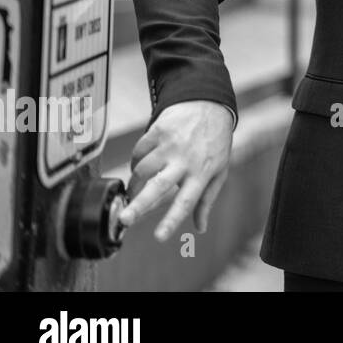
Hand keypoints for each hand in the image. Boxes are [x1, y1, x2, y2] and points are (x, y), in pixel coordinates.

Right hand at [117, 100, 233, 240]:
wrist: (209, 105)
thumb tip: (200, 228)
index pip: (186, 202)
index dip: (171, 221)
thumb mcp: (219, 170)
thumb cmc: (215, 143)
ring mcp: (171, 145)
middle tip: (123, 219)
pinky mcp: (158, 130)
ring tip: (136, 186)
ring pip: (142, 169)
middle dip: (139, 204)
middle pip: (158, 186)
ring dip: (135, 182)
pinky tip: (141, 163)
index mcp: (201, 173)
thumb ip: (207, 200)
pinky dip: (135, 161)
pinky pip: (138, 151)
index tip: (159, 237)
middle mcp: (185, 160)